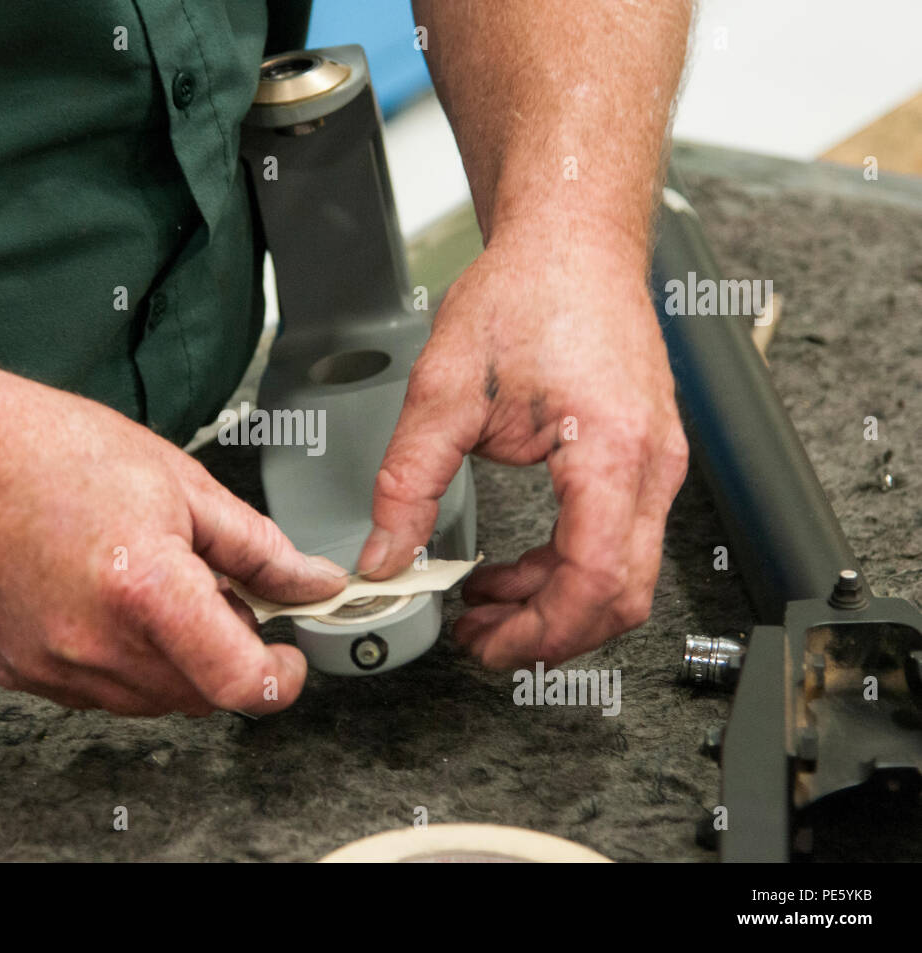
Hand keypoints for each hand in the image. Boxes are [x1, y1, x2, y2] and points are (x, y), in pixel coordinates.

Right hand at [0, 372, 346, 715]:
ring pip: (152, 700)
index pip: (240, 684)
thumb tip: (310, 583)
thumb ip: (257, 547)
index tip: (286, 655)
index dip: (281, 677)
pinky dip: (122, 661)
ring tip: (149, 587)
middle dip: (226, 652)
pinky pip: (99, 692)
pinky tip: (105, 602)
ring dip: (174, 661)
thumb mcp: (180, 482)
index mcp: (147, 591)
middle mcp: (97, 645)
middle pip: (201, 695)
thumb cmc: (51, 451)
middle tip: (211, 590)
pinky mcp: (20, 674)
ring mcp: (53, 667)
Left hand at [357, 223, 688, 666]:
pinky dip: (565, 566)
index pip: (596, 581)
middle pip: (622, 595)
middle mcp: (651, 464)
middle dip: (548, 632)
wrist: (570, 241)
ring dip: (553, 602)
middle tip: (480, 637)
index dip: (539, 630)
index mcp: (611, 451)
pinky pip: (617, 538)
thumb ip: (407, 484)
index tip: (485, 642)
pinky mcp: (643, 457)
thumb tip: (385, 555)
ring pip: (623, 573)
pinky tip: (514, 564)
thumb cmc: (528, 292)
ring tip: (484, 601)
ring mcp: (656, 462)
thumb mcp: (443, 392)